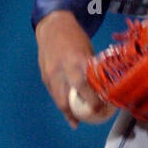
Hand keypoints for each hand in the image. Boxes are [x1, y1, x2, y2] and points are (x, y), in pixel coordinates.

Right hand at [35, 11, 113, 127]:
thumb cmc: (75, 38)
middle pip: (68, 98)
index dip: (92, 101)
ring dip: (68, 112)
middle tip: (91, 117)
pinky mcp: (44, 76)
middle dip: (79, 112)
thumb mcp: (88, 52)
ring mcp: (50, 74)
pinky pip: (53, 94)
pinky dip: (61, 104)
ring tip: (76, 121)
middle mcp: (61, 70)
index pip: (84, 87)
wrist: (52, 26)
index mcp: (76, 61)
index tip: (101, 109)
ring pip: (58, 99)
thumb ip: (91, 70)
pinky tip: (68, 113)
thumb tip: (102, 88)